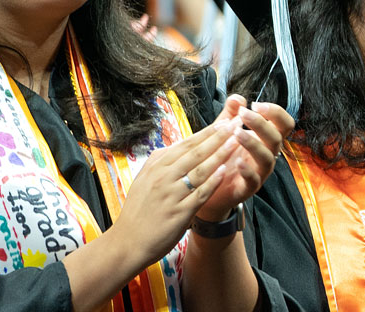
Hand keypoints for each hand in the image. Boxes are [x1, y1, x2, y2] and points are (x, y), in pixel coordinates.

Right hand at [105, 114, 240, 264]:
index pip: (186, 144)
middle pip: (196, 152)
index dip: (208, 132)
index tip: (226, 120)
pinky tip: (227, 171)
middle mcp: (163, 177)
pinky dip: (214, 181)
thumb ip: (161, 163)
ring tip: (238, 141)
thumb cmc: (139, 211)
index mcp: (156, 166)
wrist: (127, 242)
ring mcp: (171, 194)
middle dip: (219, 136)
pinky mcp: (179, 212)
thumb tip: (177, 146)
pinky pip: (200, 194)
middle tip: (238, 123)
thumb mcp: (145, 180)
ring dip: (221, 154)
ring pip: (200, 170)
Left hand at [197, 96, 294, 221]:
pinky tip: (236, 161)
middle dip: (262, 124)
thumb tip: (237, 97)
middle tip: (244, 114)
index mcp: (266, 140)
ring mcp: (260, 172)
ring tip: (237, 133)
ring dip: (254, 143)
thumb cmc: (222, 157)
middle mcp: (268, 155)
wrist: (209, 188)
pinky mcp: (248, 188)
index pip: (284, 124)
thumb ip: (231, 114)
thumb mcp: (225, 132)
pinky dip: (247, 170)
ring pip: (267, 158)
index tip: (256, 104)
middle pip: (277, 138)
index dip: (275, 112)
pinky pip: (253, 180)